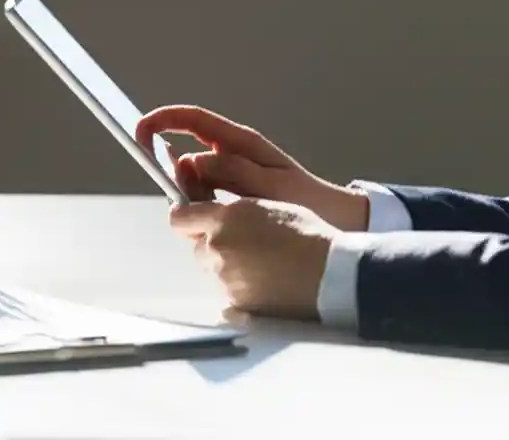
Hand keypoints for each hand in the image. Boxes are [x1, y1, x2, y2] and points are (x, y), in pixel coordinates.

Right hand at [136, 105, 371, 231]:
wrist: (332, 220)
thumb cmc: (307, 199)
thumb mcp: (272, 183)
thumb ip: (233, 171)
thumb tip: (192, 160)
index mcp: (240, 142)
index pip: (192, 120)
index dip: (163, 121)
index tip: (139, 130)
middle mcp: (231, 155)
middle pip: (185, 155)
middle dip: (176, 175)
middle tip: (195, 199)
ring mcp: (229, 176)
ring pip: (192, 181)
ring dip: (191, 197)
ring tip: (221, 214)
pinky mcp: (230, 197)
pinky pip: (204, 198)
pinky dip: (201, 208)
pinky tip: (219, 223)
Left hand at [171, 197, 337, 319]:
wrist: (330, 274)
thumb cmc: (307, 237)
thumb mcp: (266, 206)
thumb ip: (231, 211)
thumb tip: (210, 214)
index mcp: (225, 218)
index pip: (179, 217)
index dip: (185, 216)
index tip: (192, 217)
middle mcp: (217, 247)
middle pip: (196, 246)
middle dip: (211, 243)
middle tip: (242, 243)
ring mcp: (224, 278)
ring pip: (212, 269)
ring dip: (225, 265)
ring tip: (261, 264)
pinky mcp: (234, 303)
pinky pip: (226, 292)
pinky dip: (239, 286)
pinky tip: (265, 281)